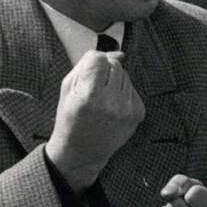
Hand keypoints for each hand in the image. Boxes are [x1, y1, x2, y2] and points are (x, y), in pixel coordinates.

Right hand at [46, 50, 144, 190]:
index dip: (93, 63)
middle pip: (115, 65)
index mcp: (89, 96)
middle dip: (105, 72)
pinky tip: (112, 108)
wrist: (82, 152)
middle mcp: (111, 103)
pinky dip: (123, 94)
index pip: (99, 58)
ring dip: (115, 82)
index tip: (88, 74)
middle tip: (94, 91)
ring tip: (103, 101)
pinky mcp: (138, 114)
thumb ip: (89, 64)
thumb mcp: (68, 88)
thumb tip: (119, 53)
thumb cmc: (71, 118)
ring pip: (126, 76)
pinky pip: (133, 89)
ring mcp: (127, 110)